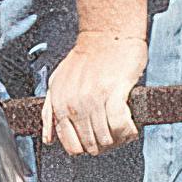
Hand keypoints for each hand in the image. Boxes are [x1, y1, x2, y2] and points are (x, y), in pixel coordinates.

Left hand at [39, 25, 144, 155]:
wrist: (106, 33)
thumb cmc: (87, 56)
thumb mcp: (58, 83)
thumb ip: (51, 112)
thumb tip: (49, 140)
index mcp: (60, 104)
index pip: (71, 146)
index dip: (87, 149)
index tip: (98, 141)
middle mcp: (74, 104)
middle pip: (91, 146)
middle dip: (105, 145)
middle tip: (115, 135)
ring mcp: (93, 99)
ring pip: (107, 139)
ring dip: (119, 139)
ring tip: (125, 129)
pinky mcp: (114, 92)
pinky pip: (120, 125)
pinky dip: (128, 131)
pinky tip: (131, 126)